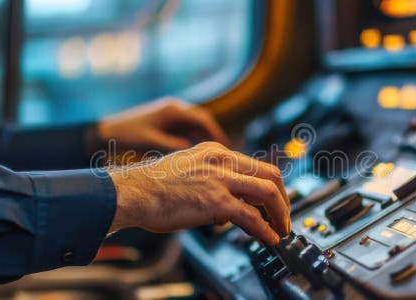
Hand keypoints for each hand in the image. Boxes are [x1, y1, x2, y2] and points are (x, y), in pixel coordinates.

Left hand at [97, 98, 230, 151]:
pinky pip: (186, 129)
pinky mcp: (165, 122)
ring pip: (195, 126)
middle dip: (215, 135)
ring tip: (216, 156)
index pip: (203, 119)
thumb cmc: (127, 135)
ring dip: (205, 138)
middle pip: (202, 120)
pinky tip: (199, 154)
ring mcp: (170, 114)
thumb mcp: (151, 142)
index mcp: (172, 110)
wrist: (107, 131)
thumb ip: (173, 145)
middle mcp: (174, 109)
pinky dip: (194, 140)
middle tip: (226, 153)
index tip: (227, 148)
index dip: (217, 133)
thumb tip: (193, 152)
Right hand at [108, 142, 289, 244]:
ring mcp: (220, 179)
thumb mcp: (186, 173)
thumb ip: (210, 183)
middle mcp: (221, 160)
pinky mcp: (216, 201)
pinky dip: (266, 229)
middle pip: (270, 174)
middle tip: (284, 216)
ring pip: (268, 193)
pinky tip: (269, 238)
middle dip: (283, 198)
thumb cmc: (149, 187)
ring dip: (280, 214)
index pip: (255, 165)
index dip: (270, 186)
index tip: (274, 202)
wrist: (131, 192)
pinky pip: (252, 217)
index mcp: (214, 151)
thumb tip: (228, 210)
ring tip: (281, 230)